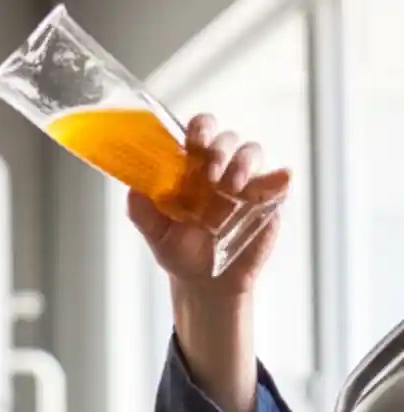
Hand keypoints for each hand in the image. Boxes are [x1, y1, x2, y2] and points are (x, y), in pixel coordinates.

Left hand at [127, 113, 290, 296]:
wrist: (205, 282)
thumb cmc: (179, 250)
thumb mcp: (156, 233)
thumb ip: (141, 210)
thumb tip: (133, 189)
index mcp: (191, 167)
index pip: (198, 132)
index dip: (199, 129)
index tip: (194, 142)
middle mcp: (220, 167)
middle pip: (226, 139)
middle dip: (219, 150)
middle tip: (210, 174)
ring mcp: (246, 181)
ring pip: (252, 153)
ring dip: (242, 164)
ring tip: (232, 187)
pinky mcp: (268, 199)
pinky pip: (278, 180)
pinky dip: (278, 177)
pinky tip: (276, 181)